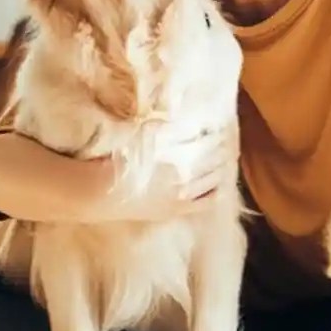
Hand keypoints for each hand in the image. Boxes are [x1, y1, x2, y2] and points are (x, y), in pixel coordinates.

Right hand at [99, 125, 237, 221]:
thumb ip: (166, 127)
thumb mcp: (143, 134)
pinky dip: (217, 192)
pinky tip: (221, 185)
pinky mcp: (175, 211)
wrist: (101, 192)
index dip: (216, 134)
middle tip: (229, 140)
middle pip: (214, 161)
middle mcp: (186, 177)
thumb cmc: (118, 159)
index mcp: (179, 157)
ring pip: (214, 180)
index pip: (207, 143)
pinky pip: (205, 203)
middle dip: (223, 150)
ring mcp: (182, 197)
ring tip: (227, 159)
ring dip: (223, 168)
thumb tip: (186, 120)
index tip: (221, 126)